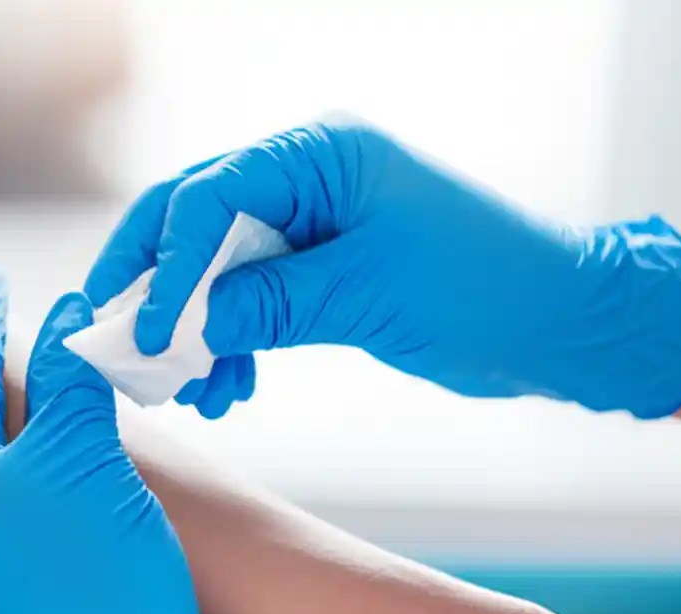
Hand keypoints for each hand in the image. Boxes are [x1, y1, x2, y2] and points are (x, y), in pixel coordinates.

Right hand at [86, 115, 680, 418]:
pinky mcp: (318, 274)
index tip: (147, 328)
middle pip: (196, 223)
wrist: (560, 324)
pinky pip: (250, 303)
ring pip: (218, 271)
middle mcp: (306, 181)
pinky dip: (232, 345)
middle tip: (120, 340)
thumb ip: (272, 303)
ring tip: (191, 391)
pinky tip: (229, 390)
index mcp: (321, 156)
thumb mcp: (370, 293)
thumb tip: (188, 323)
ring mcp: (310, 228)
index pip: (211, 194)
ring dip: (196, 330)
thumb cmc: (487, 288)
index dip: (168, 261)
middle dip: (157, 286)